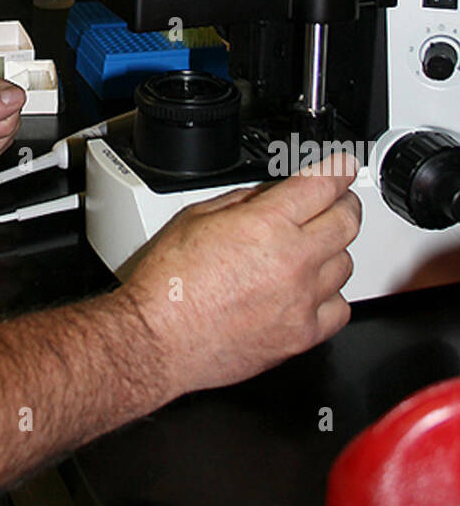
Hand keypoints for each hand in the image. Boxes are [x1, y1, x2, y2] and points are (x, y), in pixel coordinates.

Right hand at [122, 157, 361, 399]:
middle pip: (347, 221)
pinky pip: (339, 309)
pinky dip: (331, 295)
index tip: (343, 167)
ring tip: (312, 248)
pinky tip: (312, 290)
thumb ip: (242, 202)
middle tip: (338, 200)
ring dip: (333, 250)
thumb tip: (268, 197)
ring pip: (345, 264)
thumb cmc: (168, 284)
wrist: (158, 339)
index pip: (323, 186)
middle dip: (345, 203)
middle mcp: (292, 261)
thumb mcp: (196, 218)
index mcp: (266, 225)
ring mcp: (302, 301)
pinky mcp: (302, 336)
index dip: (339, 169)